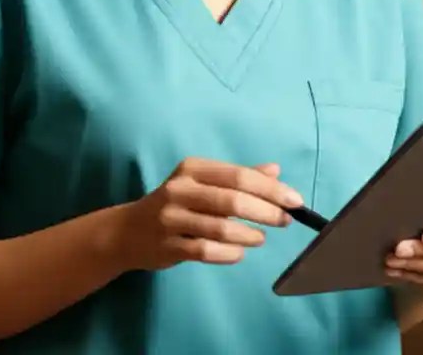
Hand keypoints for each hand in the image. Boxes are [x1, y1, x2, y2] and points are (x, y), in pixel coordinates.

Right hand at [113, 158, 303, 271]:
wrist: (127, 232)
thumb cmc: (174, 204)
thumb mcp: (201, 182)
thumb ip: (237, 177)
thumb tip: (275, 171)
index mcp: (192, 169)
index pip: (239, 175)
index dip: (271, 189)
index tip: (295, 201)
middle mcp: (179, 189)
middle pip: (232, 200)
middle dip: (266, 211)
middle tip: (284, 221)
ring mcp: (171, 219)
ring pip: (220, 228)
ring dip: (248, 235)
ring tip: (260, 238)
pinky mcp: (167, 245)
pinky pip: (206, 251)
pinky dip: (229, 254)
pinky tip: (238, 253)